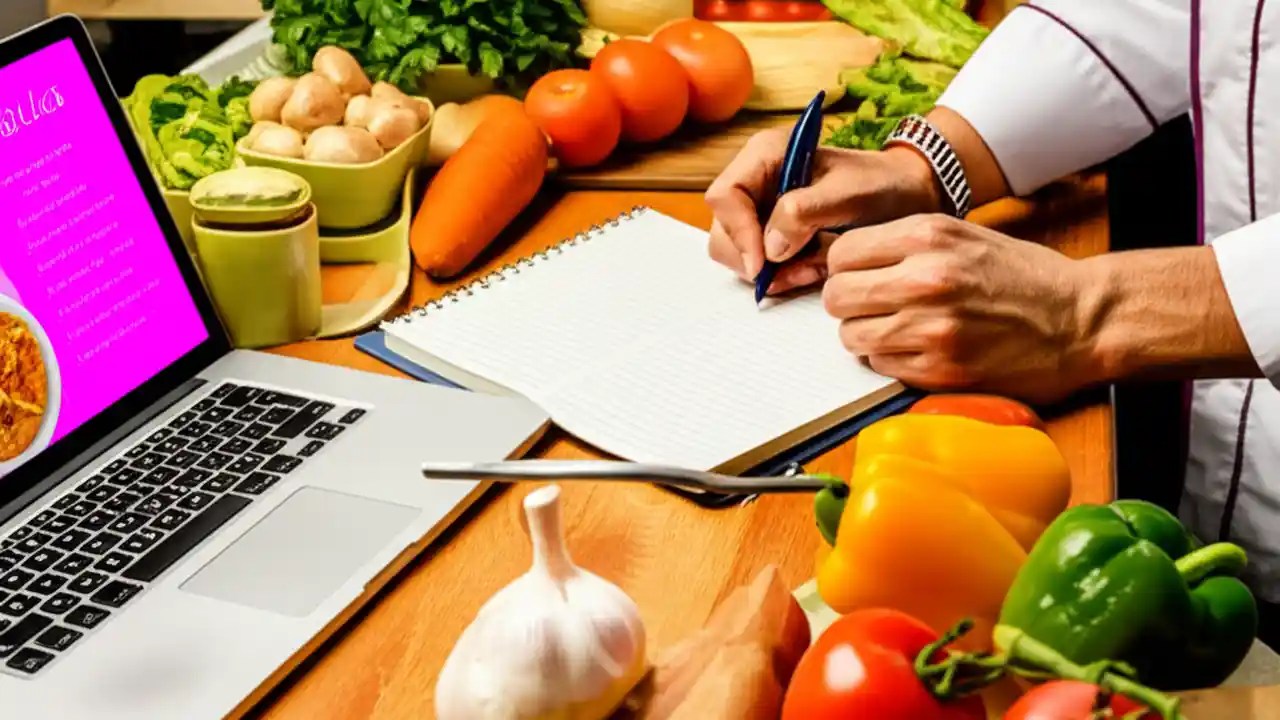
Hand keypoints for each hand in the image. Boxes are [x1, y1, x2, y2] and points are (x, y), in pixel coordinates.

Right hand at [704, 126, 941, 294]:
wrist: (906, 195)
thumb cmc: (880, 184)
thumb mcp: (848, 194)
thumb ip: (805, 213)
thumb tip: (769, 248)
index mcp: (765, 155)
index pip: (725, 197)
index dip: (739, 232)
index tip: (763, 264)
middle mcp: (755, 181)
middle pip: (724, 231)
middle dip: (757, 258)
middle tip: (799, 271)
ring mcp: (761, 210)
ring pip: (739, 253)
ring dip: (773, 271)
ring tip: (814, 268)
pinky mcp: (772, 235)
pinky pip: (761, 265)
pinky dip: (784, 275)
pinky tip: (815, 268)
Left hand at [822, 214, 1099, 402]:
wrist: (1081, 320)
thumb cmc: (1023, 277)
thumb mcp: (963, 235)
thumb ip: (906, 243)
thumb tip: (848, 258)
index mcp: (928, 236)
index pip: (841, 254)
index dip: (845, 269)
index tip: (858, 277)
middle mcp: (925, 278)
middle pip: (838, 297)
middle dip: (849, 304)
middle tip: (871, 307)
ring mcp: (931, 327)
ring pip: (851, 336)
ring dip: (866, 335)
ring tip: (896, 329)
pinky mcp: (940, 369)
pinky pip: (880, 365)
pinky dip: (891, 360)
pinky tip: (918, 349)